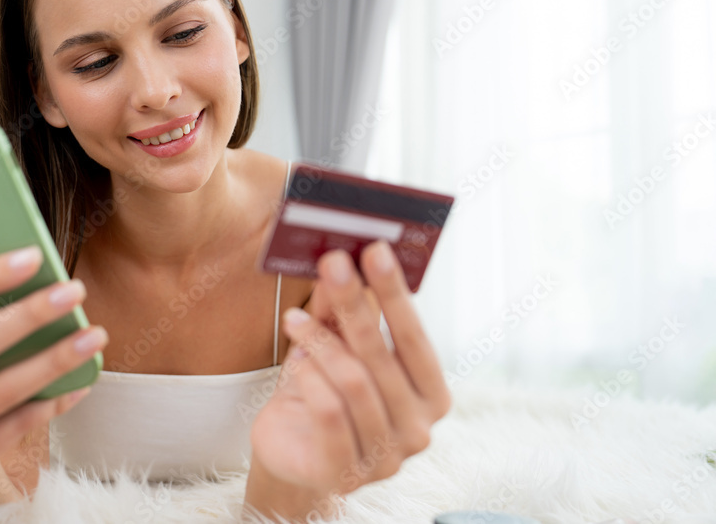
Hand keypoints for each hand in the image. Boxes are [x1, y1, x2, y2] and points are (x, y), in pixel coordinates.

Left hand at [247, 241, 450, 515]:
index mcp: (432, 396)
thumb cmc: (323, 397)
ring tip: (295, 320)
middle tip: (331, 265)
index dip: (396, 294)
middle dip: (354, 304)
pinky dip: (310, 378)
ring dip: (320, 343)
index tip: (375, 251)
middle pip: (382, 355)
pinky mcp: (345, 473)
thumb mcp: (337, 350)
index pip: (416, 338)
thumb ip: (345, 314)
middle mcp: (418, 430)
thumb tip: (344, 261)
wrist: (292, 457)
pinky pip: (329, 412)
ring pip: (354, 382)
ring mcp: (385, 457)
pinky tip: (296, 361)